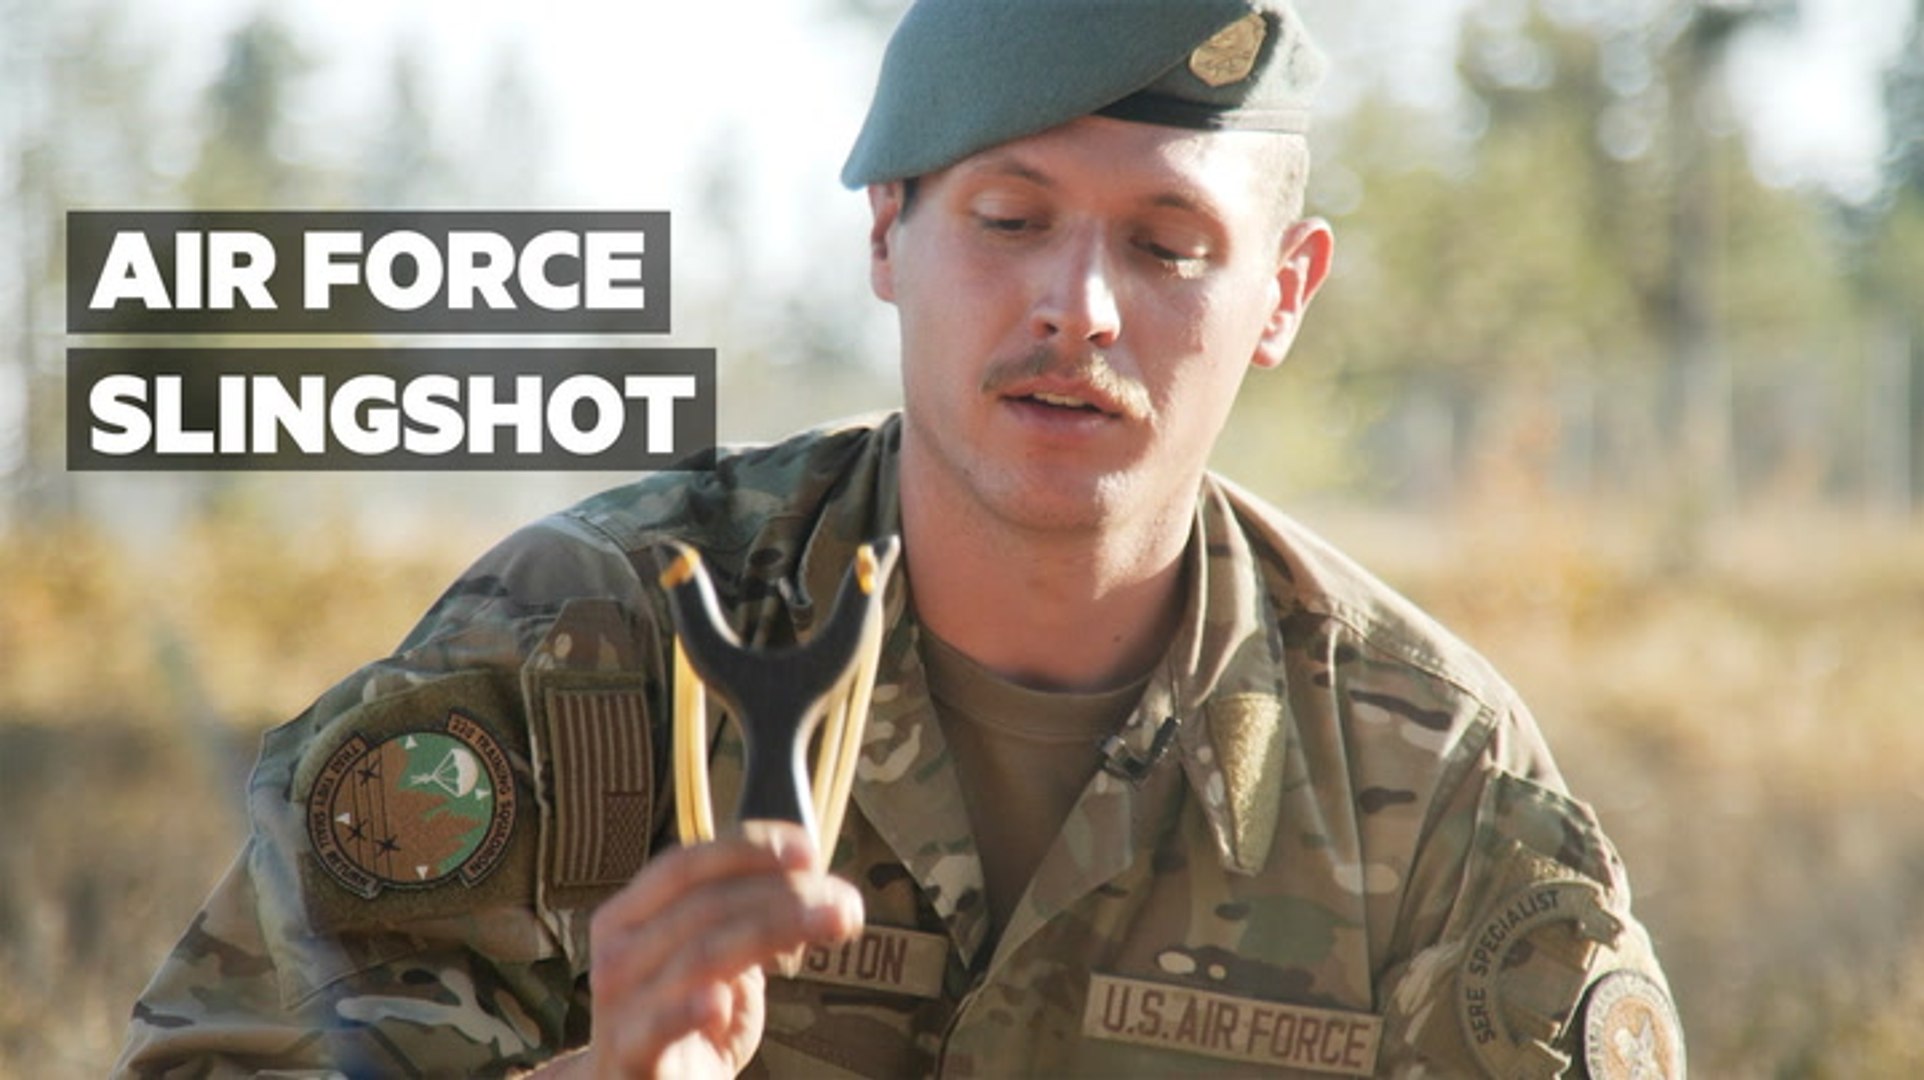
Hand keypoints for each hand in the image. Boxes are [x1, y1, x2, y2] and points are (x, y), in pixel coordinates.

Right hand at [580, 821, 863, 1078]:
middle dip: (784, 895)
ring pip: (701, 954)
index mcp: (629, 916)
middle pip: (705, 905)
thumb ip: (748, 922)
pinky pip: (656, 1029)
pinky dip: (686, 1011)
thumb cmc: (688, 1026)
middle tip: (843, 903)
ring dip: (775, 931)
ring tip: (830, 925)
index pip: (687, 865)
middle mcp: (617, 953)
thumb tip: (810, 883)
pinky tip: (719, 1003)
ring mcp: (618, 1006)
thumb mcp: (720, 964)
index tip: (809, 852)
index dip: (748, 851)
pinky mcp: (629, 1058)